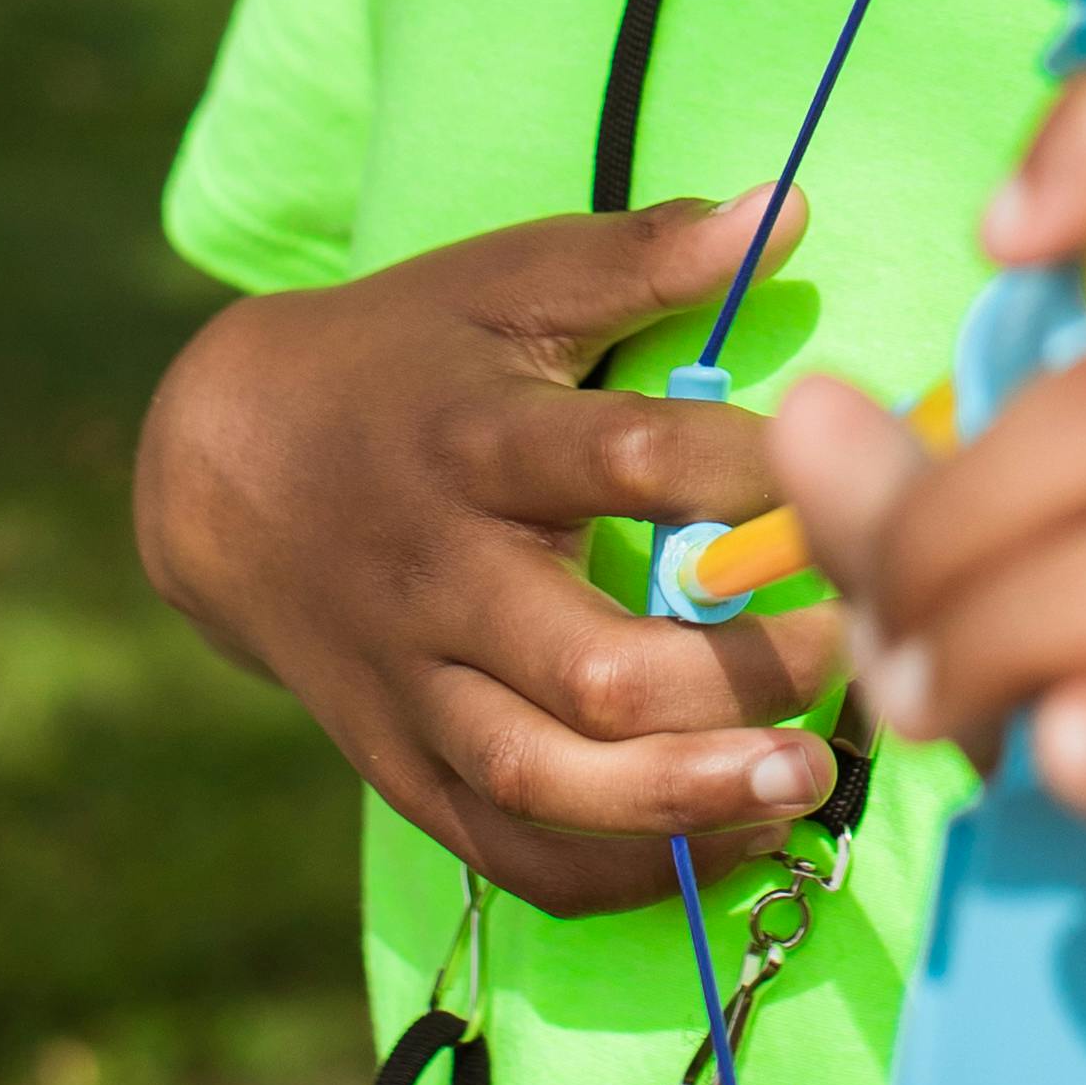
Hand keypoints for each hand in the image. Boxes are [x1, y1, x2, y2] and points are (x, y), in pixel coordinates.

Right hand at [136, 192, 848, 908]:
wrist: (226, 466)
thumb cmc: (408, 361)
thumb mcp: (507, 282)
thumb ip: (644, 255)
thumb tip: (786, 210)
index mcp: (477, 442)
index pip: (627, 463)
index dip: (750, 476)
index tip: (847, 477)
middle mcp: (442, 579)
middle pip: (595, 665)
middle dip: (744, 676)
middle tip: (859, 645)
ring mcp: (415, 688)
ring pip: (547, 781)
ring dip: (687, 797)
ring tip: (805, 778)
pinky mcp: (402, 768)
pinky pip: (510, 854)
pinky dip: (620, 874)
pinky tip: (728, 841)